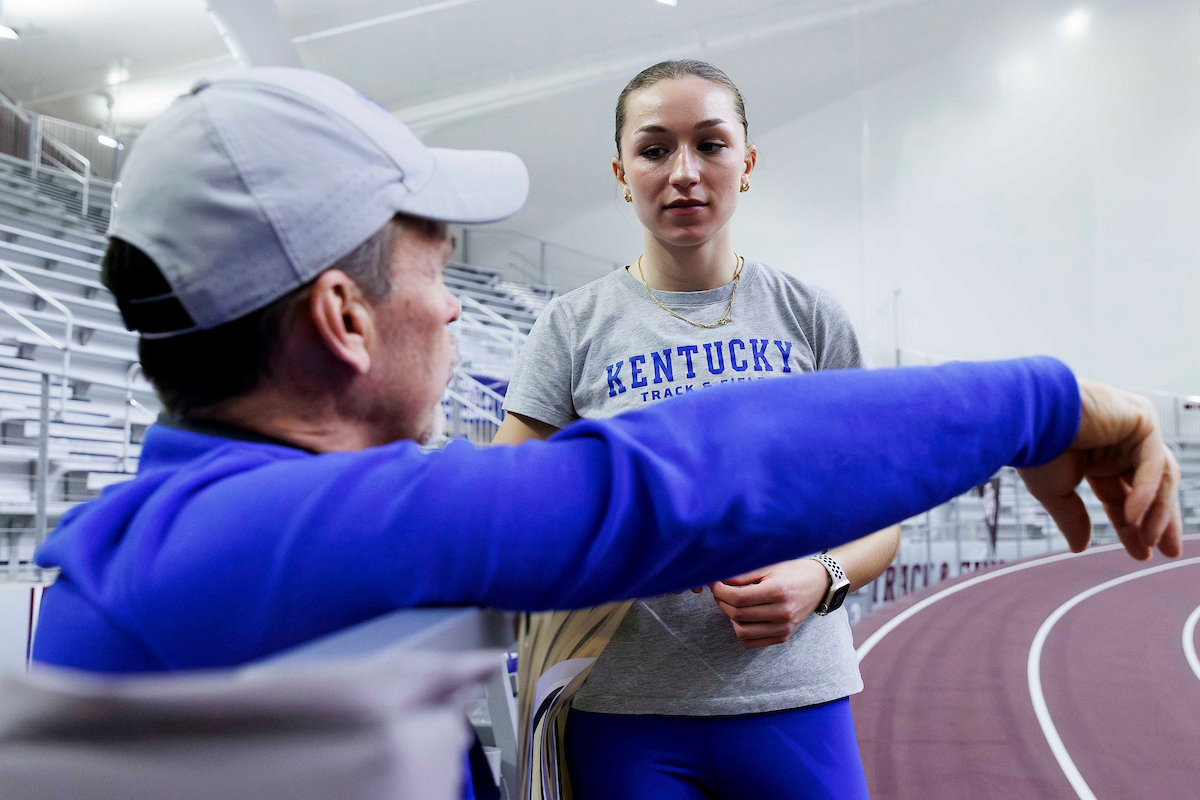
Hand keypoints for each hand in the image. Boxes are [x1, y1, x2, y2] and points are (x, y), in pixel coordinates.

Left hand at [708, 559, 829, 649]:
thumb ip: (743, 574)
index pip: (738, 598)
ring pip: (741, 631)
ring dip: (730, 617)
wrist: (819, 584)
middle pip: (737, 614)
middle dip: (721, 601)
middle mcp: (782, 613)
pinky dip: (741, 631)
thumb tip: (718, 579)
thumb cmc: (792, 572)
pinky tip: (742, 617)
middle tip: (719, 591)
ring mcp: (783, 628)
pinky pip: (751, 642)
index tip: (713, 582)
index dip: (720, 591)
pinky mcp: (783, 637)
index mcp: (778, 591)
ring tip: (732, 603)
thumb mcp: (769, 566)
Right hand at [1018, 379, 1182, 560]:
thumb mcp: (1055, 493)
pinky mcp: (1141, 419)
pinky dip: (1146, 491)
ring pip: (1160, 475)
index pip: (1122, 495)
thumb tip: (1079, 548)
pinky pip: (1153, 462)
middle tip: (1168, 551)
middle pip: (1151, 486)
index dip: (1131, 525)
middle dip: (1160, 519)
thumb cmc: (1033, 450)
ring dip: (1159, 511)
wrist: (1026, 420)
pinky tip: (1133, 517)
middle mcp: (1119, 442)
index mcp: (1097, 457)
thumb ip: (1072, 518)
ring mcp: (1133, 428)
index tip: (1141, 554)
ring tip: (1151, 541)